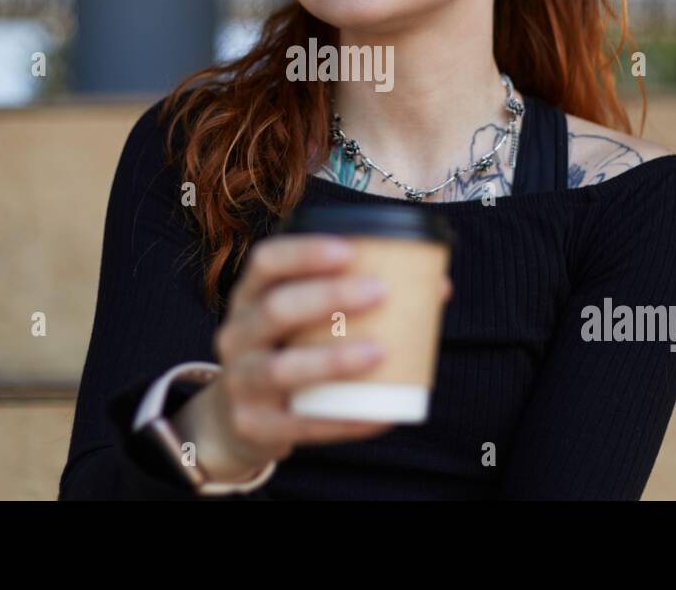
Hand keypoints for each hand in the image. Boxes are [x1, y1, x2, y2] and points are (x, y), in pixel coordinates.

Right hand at [206, 233, 419, 469]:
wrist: (238, 422)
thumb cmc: (288, 354)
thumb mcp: (302, 323)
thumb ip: (356, 301)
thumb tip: (438, 286)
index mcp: (249, 298)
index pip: (265, 262)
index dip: (304, 252)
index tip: (349, 249)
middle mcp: (236, 335)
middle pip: (274, 309)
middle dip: (327, 296)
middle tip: (379, 292)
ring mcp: (240, 383)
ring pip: (280, 369)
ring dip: (331, 359)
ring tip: (378, 351)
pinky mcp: (254, 426)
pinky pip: (299, 425)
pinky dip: (342, 420)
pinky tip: (378, 415)